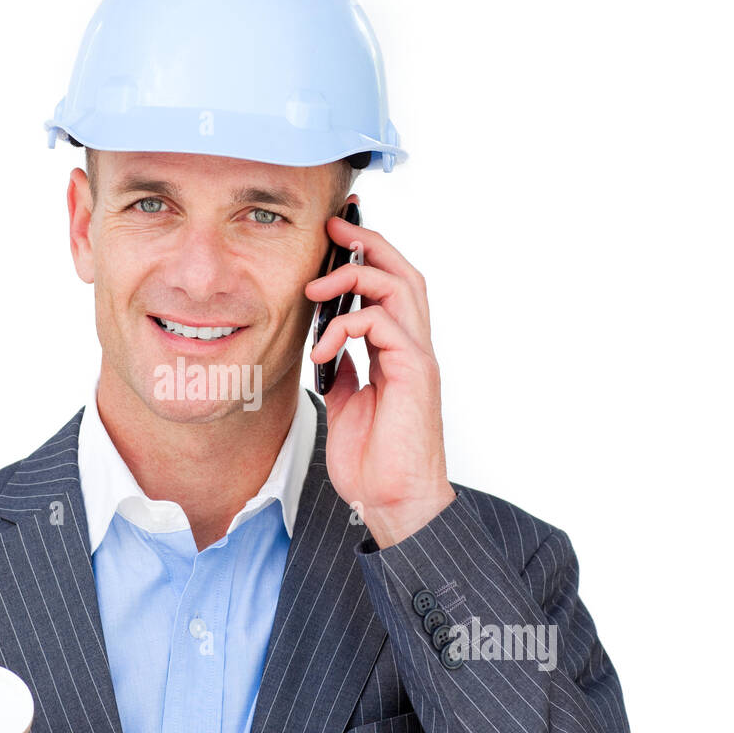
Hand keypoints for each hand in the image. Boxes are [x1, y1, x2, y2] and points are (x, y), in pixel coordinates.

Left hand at [305, 203, 455, 548]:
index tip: (335, 237)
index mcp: (398, 354)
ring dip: (356, 276)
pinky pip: (383, 324)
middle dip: (369, 244)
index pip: (391, 289)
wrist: (392, 504)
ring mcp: (417, 359)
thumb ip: (343, 371)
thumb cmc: (374, 464)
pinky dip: (346, 326)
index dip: (368, 257)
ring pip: (401, 287)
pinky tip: (321, 350)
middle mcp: (413, 349)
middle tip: (333, 228)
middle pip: (404, 273)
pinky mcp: (414, 373)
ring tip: (316, 289)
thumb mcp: (346, 406)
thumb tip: (328, 348)